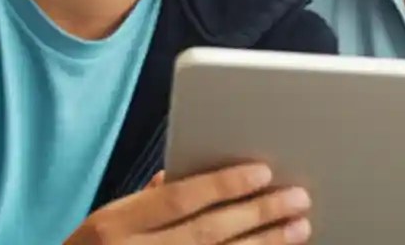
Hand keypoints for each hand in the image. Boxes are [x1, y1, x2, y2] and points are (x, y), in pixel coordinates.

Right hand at [65, 163, 311, 243]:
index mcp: (113, 225)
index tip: (263, 171)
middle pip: (207, 232)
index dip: (223, 184)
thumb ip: (148, 200)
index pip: (179, 199)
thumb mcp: (105, 223)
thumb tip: (184, 174)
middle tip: (298, 197)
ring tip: (298, 228)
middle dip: (258, 214)